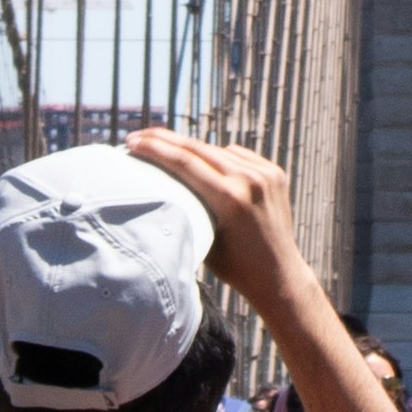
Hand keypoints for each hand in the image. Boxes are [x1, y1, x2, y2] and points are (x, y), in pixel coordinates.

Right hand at [121, 124, 308, 305]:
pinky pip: (237, 155)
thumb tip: (159, 185)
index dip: (155, 148)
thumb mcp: (202, 237)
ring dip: (189, 148)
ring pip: (217, 150)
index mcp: (230, 198)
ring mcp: (265, 174)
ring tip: (164, 147)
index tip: (132, 142)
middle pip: (197, 148)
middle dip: (164, 139)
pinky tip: (200, 159)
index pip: (184, 162)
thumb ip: (187, 207)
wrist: (279, 276)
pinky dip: (217, 156)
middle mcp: (249, 180)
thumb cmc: (235, 267)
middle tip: (138, 136)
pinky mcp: (274, 173)